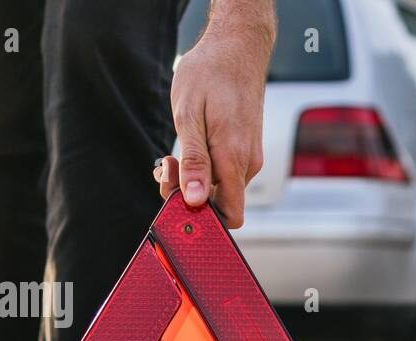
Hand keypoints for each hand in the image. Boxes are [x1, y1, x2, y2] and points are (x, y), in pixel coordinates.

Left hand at [154, 1, 275, 228]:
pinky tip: (189, 148)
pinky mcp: (246, 150)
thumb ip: (195, 161)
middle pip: (220, 203)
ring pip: (220, 188)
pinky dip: (204, 169)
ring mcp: (250, 157)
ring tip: (174, 155)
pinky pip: (225, 173)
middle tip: (165, 166)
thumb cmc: (211, 73)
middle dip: (189, 194)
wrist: (238, 47)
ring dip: (194, 180)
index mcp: (234, 157)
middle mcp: (248, 163)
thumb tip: (195, 200)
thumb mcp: (189, 115)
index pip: (231, 215)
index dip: (203, 218)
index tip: (176, 198)